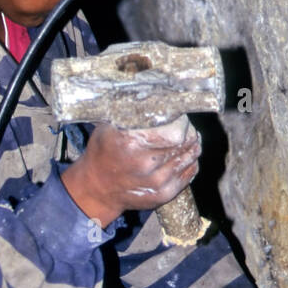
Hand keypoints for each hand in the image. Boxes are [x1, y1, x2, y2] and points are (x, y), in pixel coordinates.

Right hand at [62, 120, 201, 225]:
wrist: (96, 189)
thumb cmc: (103, 152)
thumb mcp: (107, 126)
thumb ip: (129, 111)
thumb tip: (152, 92)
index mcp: (131, 143)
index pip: (175, 129)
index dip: (180, 120)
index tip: (177, 116)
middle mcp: (145, 163)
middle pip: (186, 141)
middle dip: (188, 131)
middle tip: (183, 126)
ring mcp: (156, 182)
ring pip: (191, 156)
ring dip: (191, 145)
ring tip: (185, 139)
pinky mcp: (163, 195)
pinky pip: (190, 172)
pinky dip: (190, 161)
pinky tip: (183, 155)